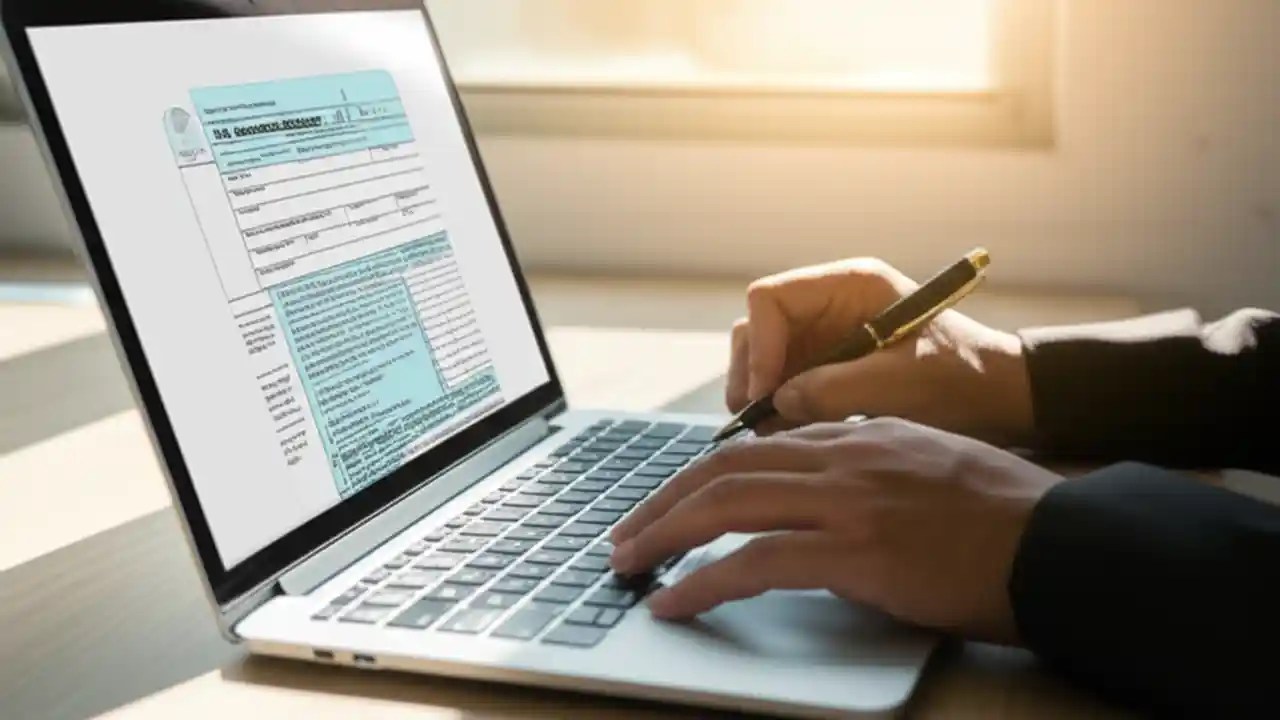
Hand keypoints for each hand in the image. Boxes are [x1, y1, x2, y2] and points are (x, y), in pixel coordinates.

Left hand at [610, 418, 1062, 643]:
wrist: (1062, 543)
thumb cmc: (1007, 517)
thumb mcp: (932, 468)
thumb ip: (873, 472)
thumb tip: (827, 501)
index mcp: (861, 434)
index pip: (760, 445)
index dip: (706, 475)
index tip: (675, 502)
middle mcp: (844, 456)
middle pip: (726, 466)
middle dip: (663, 499)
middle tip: (626, 531)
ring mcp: (847, 500)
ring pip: (727, 503)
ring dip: (663, 534)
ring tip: (627, 562)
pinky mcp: (856, 551)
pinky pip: (755, 562)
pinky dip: (703, 582)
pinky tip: (674, 601)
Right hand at [728, 258, 1033, 445]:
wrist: (1001, 399)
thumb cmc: (961, 379)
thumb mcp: (900, 384)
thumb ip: (834, 389)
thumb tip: (776, 403)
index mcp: (849, 286)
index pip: (769, 299)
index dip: (760, 346)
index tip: (766, 395)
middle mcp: (828, 304)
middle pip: (757, 329)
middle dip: (753, 374)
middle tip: (758, 421)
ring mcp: (825, 336)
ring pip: (764, 358)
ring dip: (763, 396)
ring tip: (774, 433)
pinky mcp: (827, 368)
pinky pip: (784, 383)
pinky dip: (779, 410)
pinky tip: (790, 435)